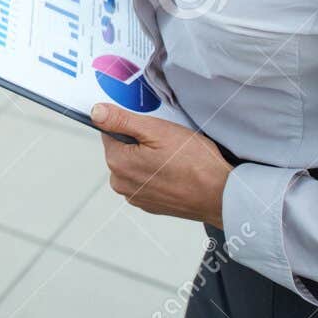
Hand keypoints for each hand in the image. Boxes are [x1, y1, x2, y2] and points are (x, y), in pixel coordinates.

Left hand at [92, 104, 231, 227]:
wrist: (221, 196)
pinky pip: (148, 180)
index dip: (131, 124)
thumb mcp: (157, 130)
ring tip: (175, 157)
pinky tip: (177, 171)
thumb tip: (96, 113)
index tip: (151, 127)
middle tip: (168, 141)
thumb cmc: (194, 163)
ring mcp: (136, 196)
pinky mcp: (151, 205)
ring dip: (150, 158)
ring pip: (136, 165)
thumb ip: (122, 120)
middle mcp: (121, 183)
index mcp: (117, 163)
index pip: (110, 131)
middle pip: (123, 149)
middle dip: (141, 142)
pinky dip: (158, 174)